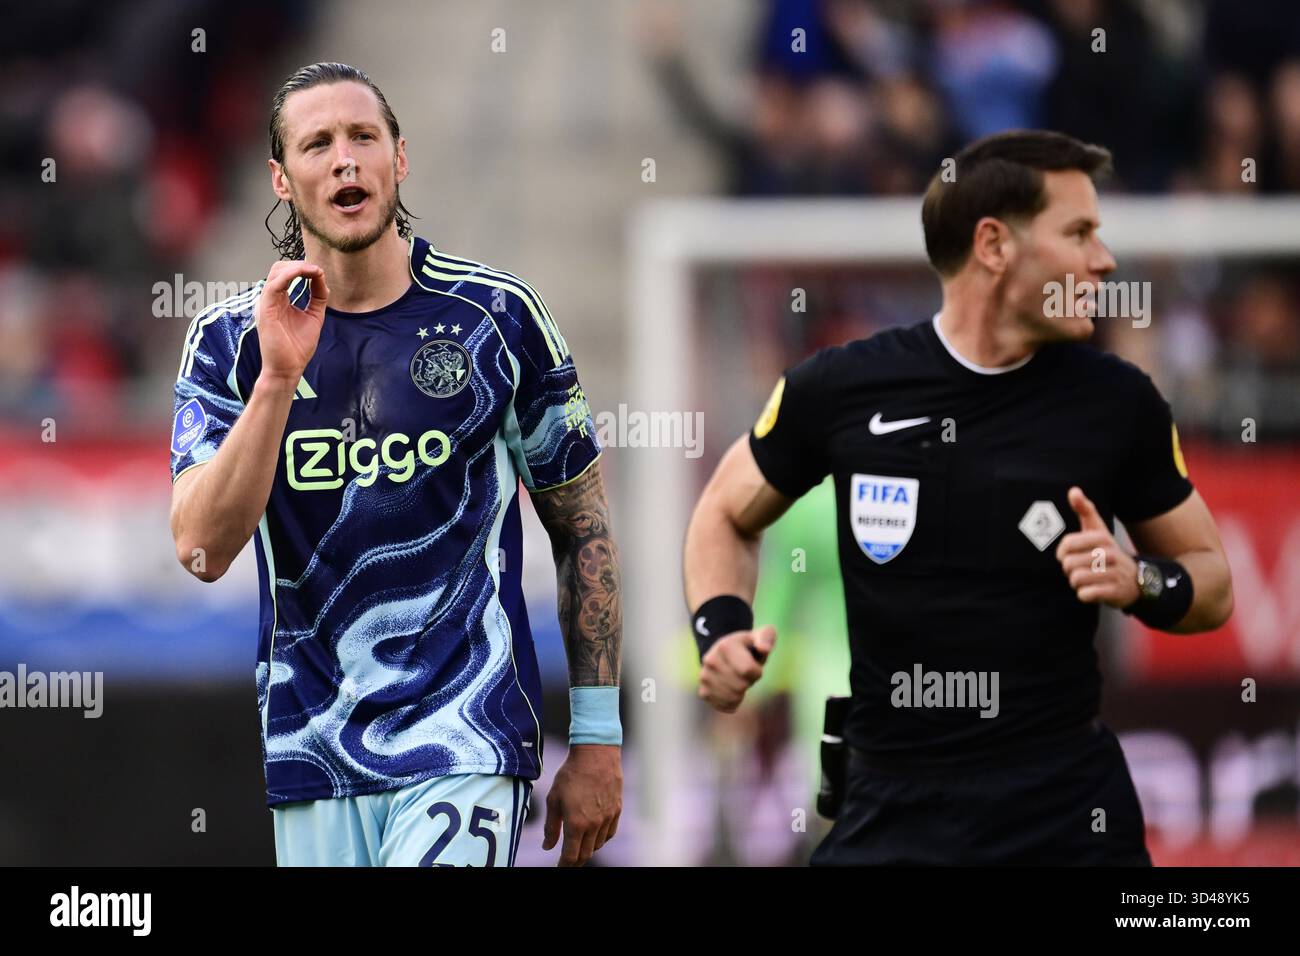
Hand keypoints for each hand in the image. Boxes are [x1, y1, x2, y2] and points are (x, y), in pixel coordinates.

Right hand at [255, 261, 327, 385]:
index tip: (320, 272)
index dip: (303, 268)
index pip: (287, 274)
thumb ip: (317, 297)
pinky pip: (274, 285)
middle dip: (299, 264)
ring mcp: (266, 303)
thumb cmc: (297, 347)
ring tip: (314, 270)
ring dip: (297, 267)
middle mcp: (271, 299)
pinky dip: (289, 275)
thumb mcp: (314, 316)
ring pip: (276, 272)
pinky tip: (304, 274)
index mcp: (280, 300)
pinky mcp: (265, 309)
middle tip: (317, 270)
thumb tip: (321, 278)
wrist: (289, 368)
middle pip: (279, 269)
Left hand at [542, 743, 621, 865]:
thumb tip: (547, 846)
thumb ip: (551, 826)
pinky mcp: (617, 810)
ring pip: (598, 845)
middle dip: (575, 860)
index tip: (559, 866)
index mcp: (576, 824)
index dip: (564, 865)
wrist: (596, 754)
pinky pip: (610, 833)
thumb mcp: (553, 799)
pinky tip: (594, 835)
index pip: (571, 856)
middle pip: (586, 854)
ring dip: (588, 849)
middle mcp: (594, 825)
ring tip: (579, 846)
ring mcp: (607, 818)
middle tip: (568, 860)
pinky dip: (601, 839)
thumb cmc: (571, 774)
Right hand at [697, 624, 775, 713]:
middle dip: (749, 682)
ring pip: (732, 698)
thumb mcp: (761, 635)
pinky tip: (733, 691)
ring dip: (741, 693)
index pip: (748, 670)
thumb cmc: (749, 646)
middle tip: (745, 673)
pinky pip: (724, 706)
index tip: (754, 664)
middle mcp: (710, 661)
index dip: (757, 671)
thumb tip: (764, 649)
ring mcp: (704, 677)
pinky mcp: (703, 692)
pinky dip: (733, 703)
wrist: (725, 653)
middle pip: (740, 686)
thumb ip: (767, 638)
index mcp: (725, 646)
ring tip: (738, 680)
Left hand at [1055, 486, 1139, 607]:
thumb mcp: (1098, 530)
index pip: (1067, 544)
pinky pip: (1085, 594)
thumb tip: (1073, 490)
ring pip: (1076, 579)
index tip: (1067, 555)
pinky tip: (1093, 590)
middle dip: (1069, 570)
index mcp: (1102, 537)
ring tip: (1087, 579)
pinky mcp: (1115, 592)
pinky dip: (1084, 595)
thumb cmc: (1107, 552)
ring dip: (1076, 582)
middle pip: (1069, 564)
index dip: (1062, 553)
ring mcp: (1114, 573)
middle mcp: (1110, 554)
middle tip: (1081, 569)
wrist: (1138, 580)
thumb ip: (1085, 510)